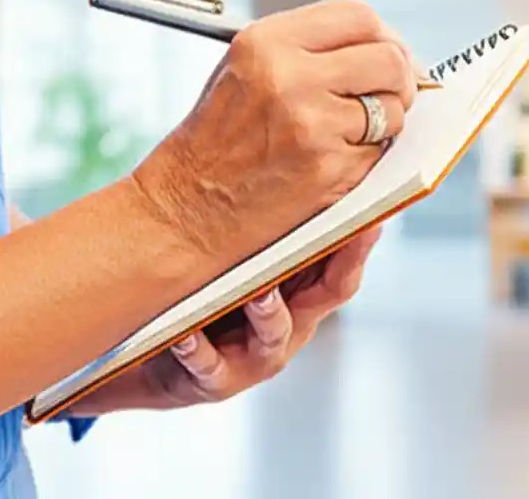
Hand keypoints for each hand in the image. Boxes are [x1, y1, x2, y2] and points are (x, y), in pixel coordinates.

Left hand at [67, 226, 382, 414]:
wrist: (153, 346)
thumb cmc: (206, 287)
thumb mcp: (243, 252)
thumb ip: (271, 220)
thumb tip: (293, 147)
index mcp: (304, 291)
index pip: (345, 262)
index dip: (363, 238)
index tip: (375, 206)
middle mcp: (292, 325)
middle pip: (330, 294)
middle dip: (340, 264)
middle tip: (349, 233)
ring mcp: (256, 356)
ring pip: (275, 335)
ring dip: (270, 312)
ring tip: (261, 291)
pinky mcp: (214, 381)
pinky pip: (209, 367)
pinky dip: (198, 350)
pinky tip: (185, 334)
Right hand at [130, 0, 416, 267]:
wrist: (186, 210)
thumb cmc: (218, 140)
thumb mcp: (245, 70)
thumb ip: (306, 48)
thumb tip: (383, 46)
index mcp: (265, 41)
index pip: (358, 17)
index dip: (385, 36)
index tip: (390, 53)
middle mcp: (288, 76)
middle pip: (388, 58)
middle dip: (401, 77)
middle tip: (393, 93)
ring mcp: (311, 124)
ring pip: (392, 108)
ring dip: (388, 121)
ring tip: (355, 131)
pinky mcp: (328, 168)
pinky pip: (378, 151)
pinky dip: (369, 156)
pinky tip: (336, 160)